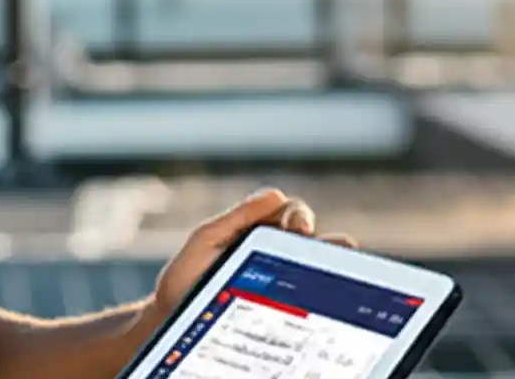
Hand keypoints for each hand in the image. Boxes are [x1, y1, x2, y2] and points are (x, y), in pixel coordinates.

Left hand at [149, 188, 356, 317]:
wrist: (173, 319)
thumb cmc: (188, 279)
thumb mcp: (206, 241)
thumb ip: (237, 217)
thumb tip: (275, 195)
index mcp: (262, 233)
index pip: (293, 215)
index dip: (300, 217)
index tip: (299, 230)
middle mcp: (280, 257)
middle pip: (318, 243)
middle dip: (331, 244)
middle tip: (334, 251)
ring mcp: (285, 284)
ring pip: (322, 272)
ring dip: (334, 269)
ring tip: (341, 274)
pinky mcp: (288, 312)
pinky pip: (313, 303)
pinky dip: (326, 298)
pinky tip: (330, 302)